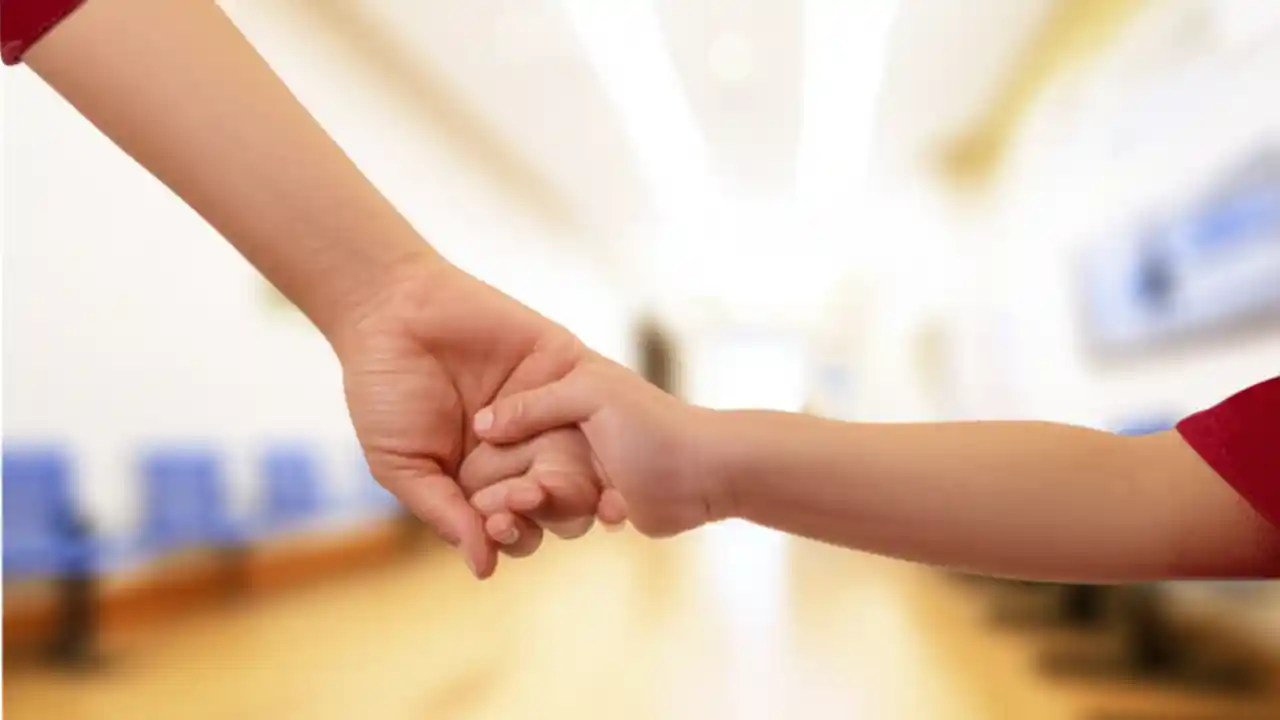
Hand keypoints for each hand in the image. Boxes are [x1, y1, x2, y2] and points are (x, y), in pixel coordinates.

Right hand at [335, 258, 597, 577]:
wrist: (391, 312)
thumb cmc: (385, 390)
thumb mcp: (404, 465)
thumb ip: (445, 513)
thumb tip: (484, 569)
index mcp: (485, 478)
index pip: (518, 523)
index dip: (516, 533)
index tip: (500, 530)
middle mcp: (523, 449)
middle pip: (558, 497)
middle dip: (549, 508)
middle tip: (528, 500)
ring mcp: (547, 409)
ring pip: (581, 456)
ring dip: (574, 474)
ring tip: (552, 481)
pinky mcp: (562, 367)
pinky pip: (587, 399)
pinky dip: (588, 420)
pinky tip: (575, 438)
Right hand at [470, 354, 728, 537]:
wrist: (709, 469)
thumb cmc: (654, 424)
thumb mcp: (592, 394)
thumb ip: (534, 405)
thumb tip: (482, 426)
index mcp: (551, 399)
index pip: (495, 433)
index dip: (484, 459)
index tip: (479, 482)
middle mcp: (556, 436)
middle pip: (506, 472)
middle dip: (505, 494)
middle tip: (518, 503)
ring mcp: (574, 473)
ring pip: (531, 501)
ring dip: (538, 510)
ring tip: (553, 505)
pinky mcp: (593, 506)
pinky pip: (561, 520)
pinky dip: (568, 521)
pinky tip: (603, 513)